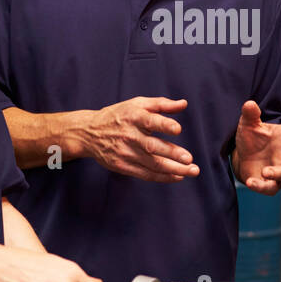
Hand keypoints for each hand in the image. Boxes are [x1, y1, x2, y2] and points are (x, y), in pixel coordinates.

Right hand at [80, 96, 198, 182]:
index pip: (150, 121)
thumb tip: (183, 104)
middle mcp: (129, 135)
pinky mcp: (122, 166)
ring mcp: (125, 153)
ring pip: (152, 164)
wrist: (89, 133)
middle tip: (189, 159)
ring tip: (191, 170)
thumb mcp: (137, 104)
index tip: (178, 129)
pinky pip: (146, 174)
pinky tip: (177, 176)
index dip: (164, 125)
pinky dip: (163, 177)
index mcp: (134, 117)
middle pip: (152, 147)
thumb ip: (161, 104)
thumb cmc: (118, 116)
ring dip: (174, 169)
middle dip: (172, 154)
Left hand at [233, 100, 280, 194]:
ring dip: (278, 173)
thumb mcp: (249, 124)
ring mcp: (279, 168)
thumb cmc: (252, 139)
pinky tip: (252, 182)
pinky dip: (261, 185)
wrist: (241, 156)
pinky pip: (270, 187)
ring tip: (266, 171)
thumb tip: (249, 104)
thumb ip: (251, 114)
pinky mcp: (270, 182)